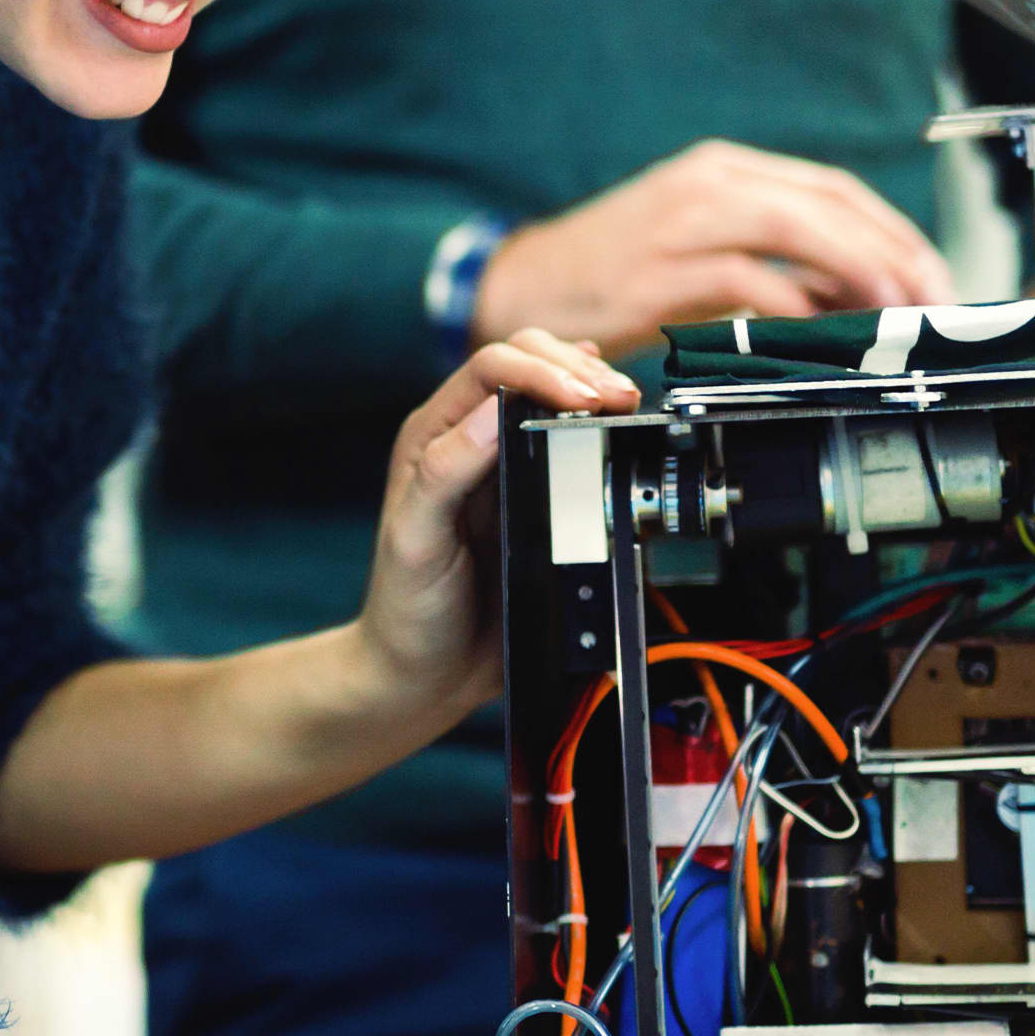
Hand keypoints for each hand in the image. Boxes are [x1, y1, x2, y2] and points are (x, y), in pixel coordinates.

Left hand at [351, 329, 632, 724]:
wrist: (425, 673)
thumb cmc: (407, 610)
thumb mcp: (415, 542)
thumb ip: (443, 475)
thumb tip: (492, 416)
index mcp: (434, 436)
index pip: (491, 367)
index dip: (542, 369)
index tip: (585, 396)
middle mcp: (468, 438)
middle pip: (527, 363)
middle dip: (577, 368)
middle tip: (621, 396)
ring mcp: (504, 462)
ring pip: (552, 391)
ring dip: (593, 385)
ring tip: (627, 401)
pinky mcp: (535, 490)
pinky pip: (570, 437)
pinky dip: (596, 417)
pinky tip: (615, 411)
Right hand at [475, 139, 951, 358]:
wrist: (523, 286)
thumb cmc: (615, 271)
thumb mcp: (700, 248)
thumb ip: (773, 262)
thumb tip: (854, 296)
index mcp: (722, 171)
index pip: (831, 189)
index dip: (892, 231)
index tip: (930, 275)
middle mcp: (706, 184)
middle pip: (824, 204)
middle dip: (891, 252)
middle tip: (930, 300)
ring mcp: (680, 224)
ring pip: (794, 229)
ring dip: (856, 271)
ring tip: (894, 313)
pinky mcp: (659, 273)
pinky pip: (745, 282)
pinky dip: (792, 305)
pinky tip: (822, 331)